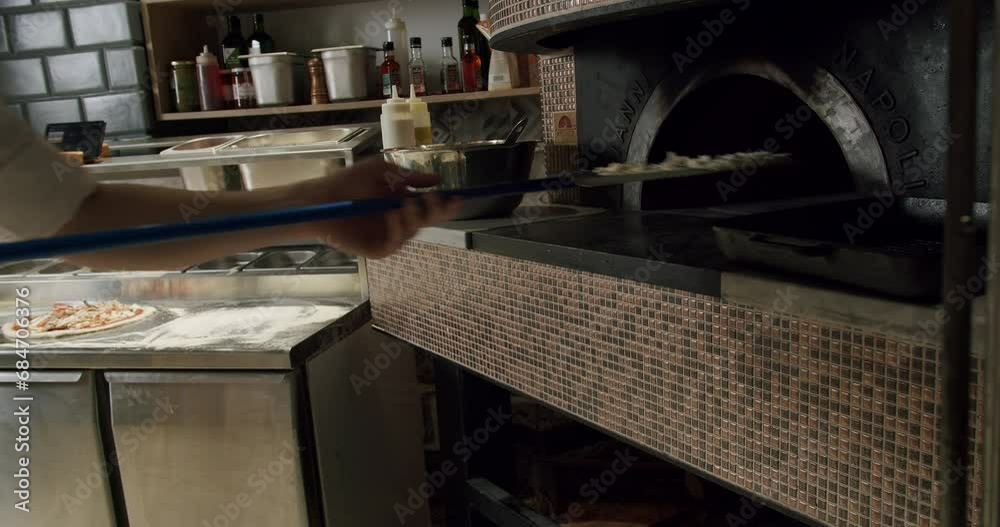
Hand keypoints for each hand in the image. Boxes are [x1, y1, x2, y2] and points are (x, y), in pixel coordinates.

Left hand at [298, 157, 461, 258]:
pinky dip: (397, 229)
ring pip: (413, 231)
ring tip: (404, 204)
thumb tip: (437, 180)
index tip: (458, 197)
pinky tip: (393, 215)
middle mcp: (400, 221)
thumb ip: (410, 177)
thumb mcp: (383, 171)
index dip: (446, 204)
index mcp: (403, 203)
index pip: (431, 206)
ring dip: (413, 217)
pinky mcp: (377, 249)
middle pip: (428, 221)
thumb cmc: (350, 182)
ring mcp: (389, 236)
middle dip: (435, 211)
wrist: (323, 198)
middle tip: (435, 201)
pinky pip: (395, 243)